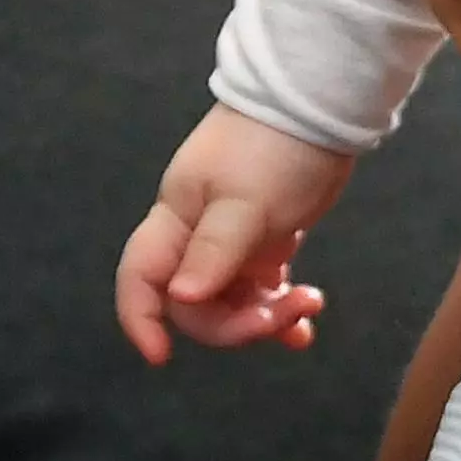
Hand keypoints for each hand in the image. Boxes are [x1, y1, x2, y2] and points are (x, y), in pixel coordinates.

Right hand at [116, 104, 354, 364]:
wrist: (320, 104)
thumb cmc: (276, 146)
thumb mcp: (246, 201)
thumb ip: (214, 251)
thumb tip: (181, 298)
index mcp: (178, 220)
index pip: (141, 278)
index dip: (141, 318)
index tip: (163, 357)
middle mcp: (197, 235)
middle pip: (195, 303)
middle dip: (236, 322)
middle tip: (285, 313)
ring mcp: (232, 239)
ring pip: (232, 300)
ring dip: (266, 316)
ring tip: (308, 305)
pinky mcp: (266, 238)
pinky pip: (263, 288)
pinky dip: (281, 306)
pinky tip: (306, 318)